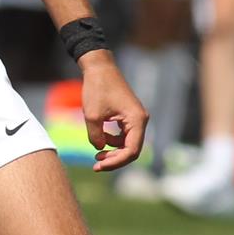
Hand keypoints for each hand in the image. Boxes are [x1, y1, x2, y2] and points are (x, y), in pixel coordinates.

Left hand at [78, 52, 147, 172]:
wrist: (100, 68)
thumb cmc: (97, 88)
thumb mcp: (92, 116)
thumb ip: (96, 137)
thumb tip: (100, 149)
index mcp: (137, 120)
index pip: (131, 151)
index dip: (116, 162)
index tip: (98, 166)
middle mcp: (141, 120)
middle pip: (132, 150)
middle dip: (114, 159)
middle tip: (96, 165)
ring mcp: (136, 118)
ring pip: (128, 144)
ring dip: (114, 152)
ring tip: (97, 156)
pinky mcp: (129, 116)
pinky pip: (125, 136)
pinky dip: (114, 142)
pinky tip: (101, 142)